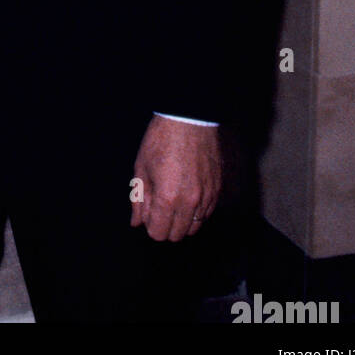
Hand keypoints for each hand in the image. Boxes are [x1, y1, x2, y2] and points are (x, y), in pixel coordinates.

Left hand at [130, 115, 220, 241]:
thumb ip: (139, 199)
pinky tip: (186, 194)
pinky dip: (196, 212)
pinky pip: (207, 214)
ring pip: (194, 227)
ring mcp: (207, 197)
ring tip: (172, 199)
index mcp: (168, 198)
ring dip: (182, 220)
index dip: (150, 226)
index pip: (159, 233)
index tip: (148, 212)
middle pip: (178, 235)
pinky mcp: (217, 190)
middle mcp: (190, 202)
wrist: (188, 119)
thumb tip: (136, 223)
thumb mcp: (141, 167)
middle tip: (158, 207)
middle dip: (165, 226)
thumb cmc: (160, 140)